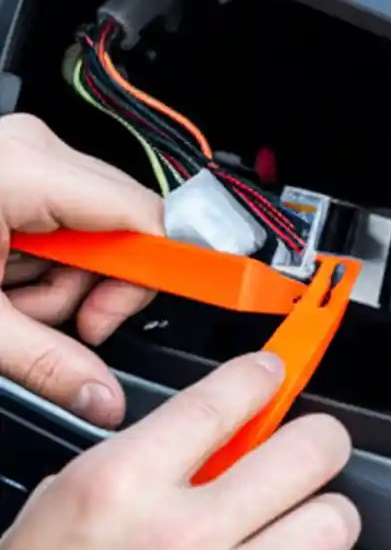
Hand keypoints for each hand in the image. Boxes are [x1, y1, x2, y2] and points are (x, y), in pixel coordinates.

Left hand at [0, 113, 163, 427]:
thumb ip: (46, 362)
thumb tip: (100, 397)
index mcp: (28, 172)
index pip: (146, 223)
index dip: (166, 276)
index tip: (210, 300)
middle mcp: (34, 151)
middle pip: (121, 230)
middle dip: (89, 289)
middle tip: (44, 322)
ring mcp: (21, 156)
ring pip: (90, 231)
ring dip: (58, 281)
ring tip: (3, 300)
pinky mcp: (9, 168)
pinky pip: (58, 220)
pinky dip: (36, 261)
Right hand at [0, 352, 360, 549]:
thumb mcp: (68, 501)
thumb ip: (147, 456)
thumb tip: (223, 428)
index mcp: (121, 487)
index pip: (223, 401)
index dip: (261, 376)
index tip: (271, 375)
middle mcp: (177, 538)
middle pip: (310, 453)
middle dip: (319, 441)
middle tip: (311, 448)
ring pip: (332, 525)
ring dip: (321, 516)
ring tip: (295, 521)